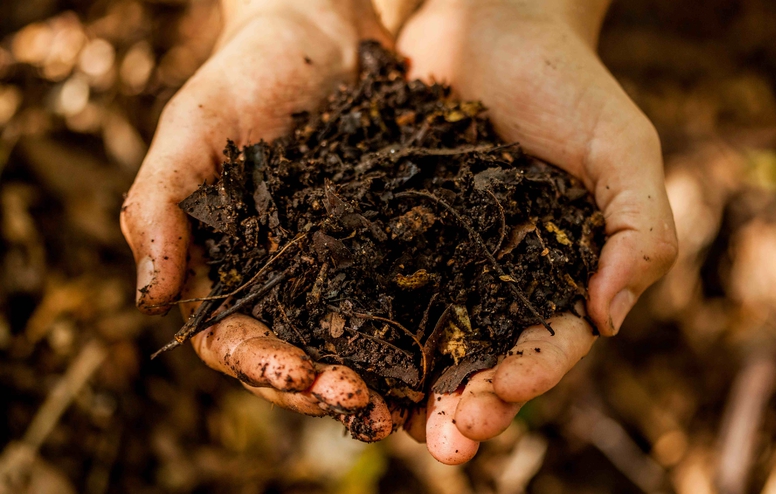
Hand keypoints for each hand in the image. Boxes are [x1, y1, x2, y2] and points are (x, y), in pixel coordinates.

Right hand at [120, 0, 397, 439]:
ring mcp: (339, 266)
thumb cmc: (242, 76)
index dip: (262, 368)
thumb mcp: (192, 132)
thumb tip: (150, 301)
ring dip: (375, 376)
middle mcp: (285, 281)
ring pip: (353, 339)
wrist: (317, 32)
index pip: (235, 343)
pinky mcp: (387, 243)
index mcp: (230, 270)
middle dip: (326, 386)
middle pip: (299, 355)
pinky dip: (418, 328)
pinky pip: (403, 294)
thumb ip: (159, 207)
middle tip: (365, 405)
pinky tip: (442, 350)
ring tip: (405, 402)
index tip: (300, 377)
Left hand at [397, 0, 677, 461]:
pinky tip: (341, 355)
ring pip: (425, 336)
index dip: (525, 379)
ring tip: (386, 420)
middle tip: (440, 444)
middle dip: (465, 405)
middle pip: (483, 357)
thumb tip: (609, 318)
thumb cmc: (568, 83)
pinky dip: (362, 324)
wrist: (492, 25)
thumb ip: (637, 229)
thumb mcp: (622, 149)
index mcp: (558, 273)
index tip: (492, 401)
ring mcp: (442, 257)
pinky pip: (376, 283)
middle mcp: (497, 278)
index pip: (549, 343)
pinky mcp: (392, 230)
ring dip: (408, 385)